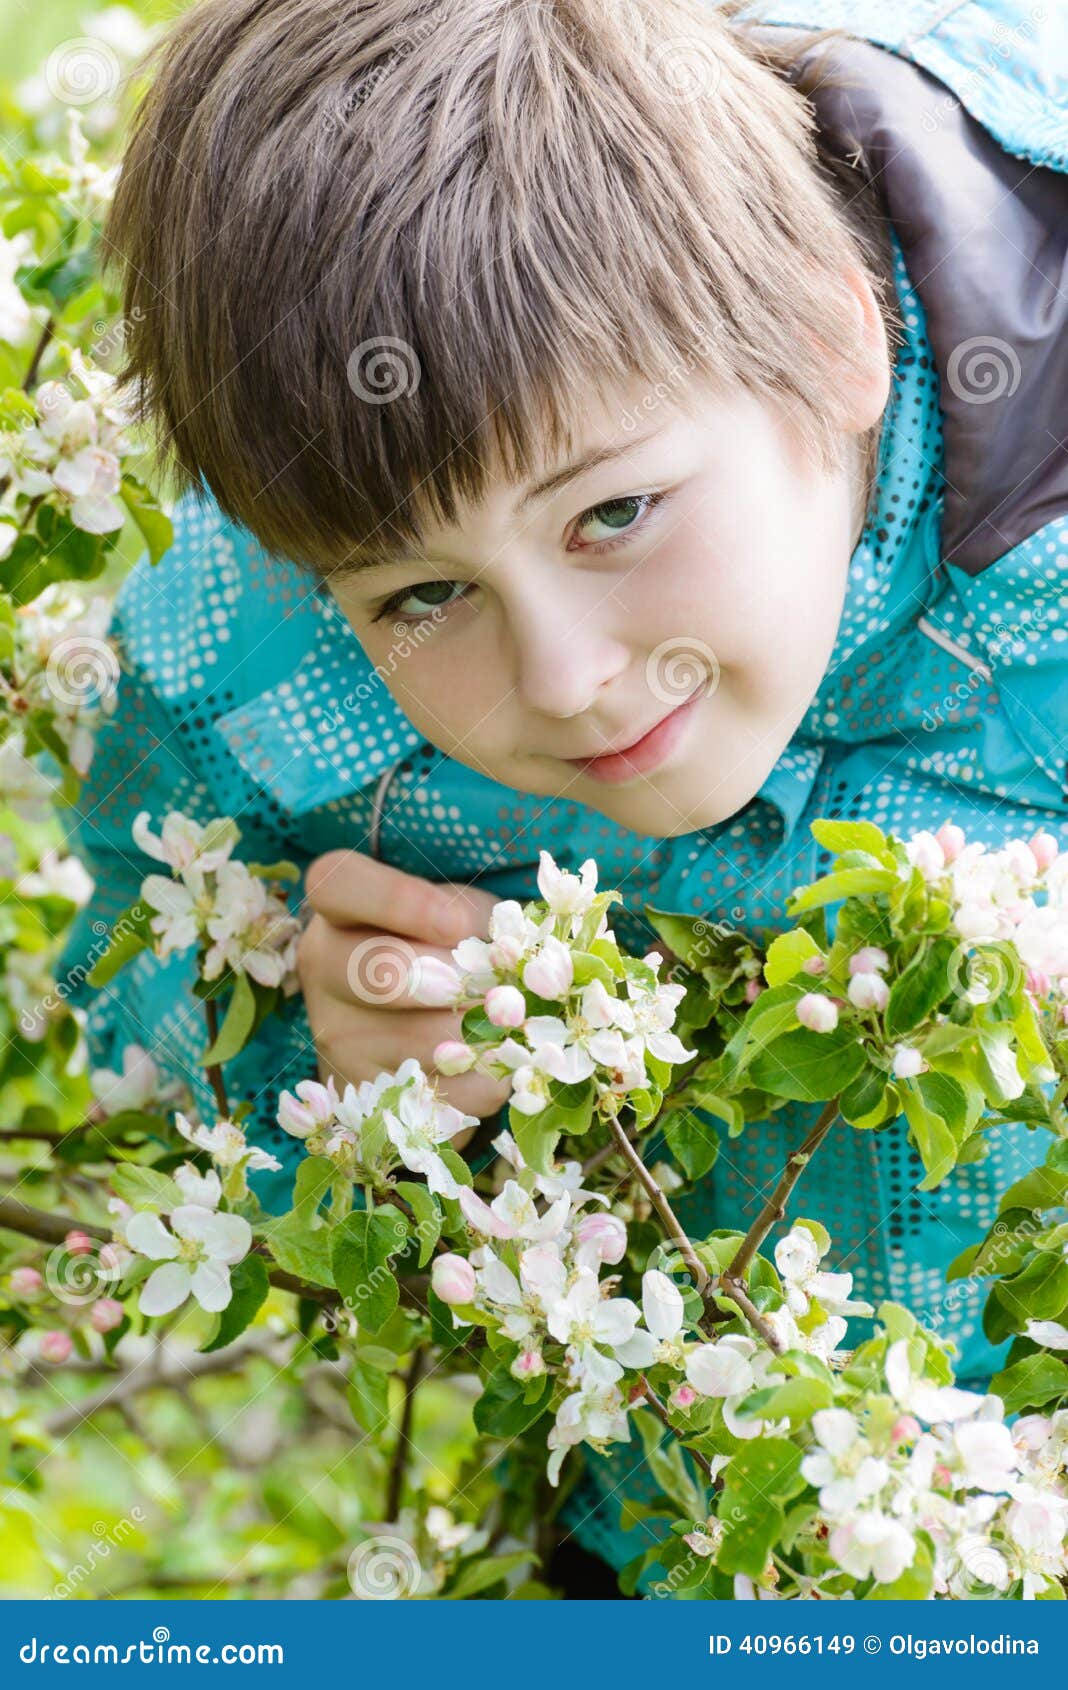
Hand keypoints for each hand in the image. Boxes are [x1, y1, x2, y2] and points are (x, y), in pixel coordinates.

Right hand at [298, 852, 507, 1144]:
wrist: (427, 1015)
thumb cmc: (451, 944)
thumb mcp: (463, 912)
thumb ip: (477, 922)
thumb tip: (509, 961)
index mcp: (339, 906)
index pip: (338, 883)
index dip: (400, 902)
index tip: (455, 923)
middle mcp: (323, 967)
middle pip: (384, 972)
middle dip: (458, 982)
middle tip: (500, 989)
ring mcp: (336, 1035)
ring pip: (426, 1041)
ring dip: (487, 1036)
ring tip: (509, 1024)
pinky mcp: (365, 1094)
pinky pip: (443, 1093)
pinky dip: (486, 1081)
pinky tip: (494, 1063)